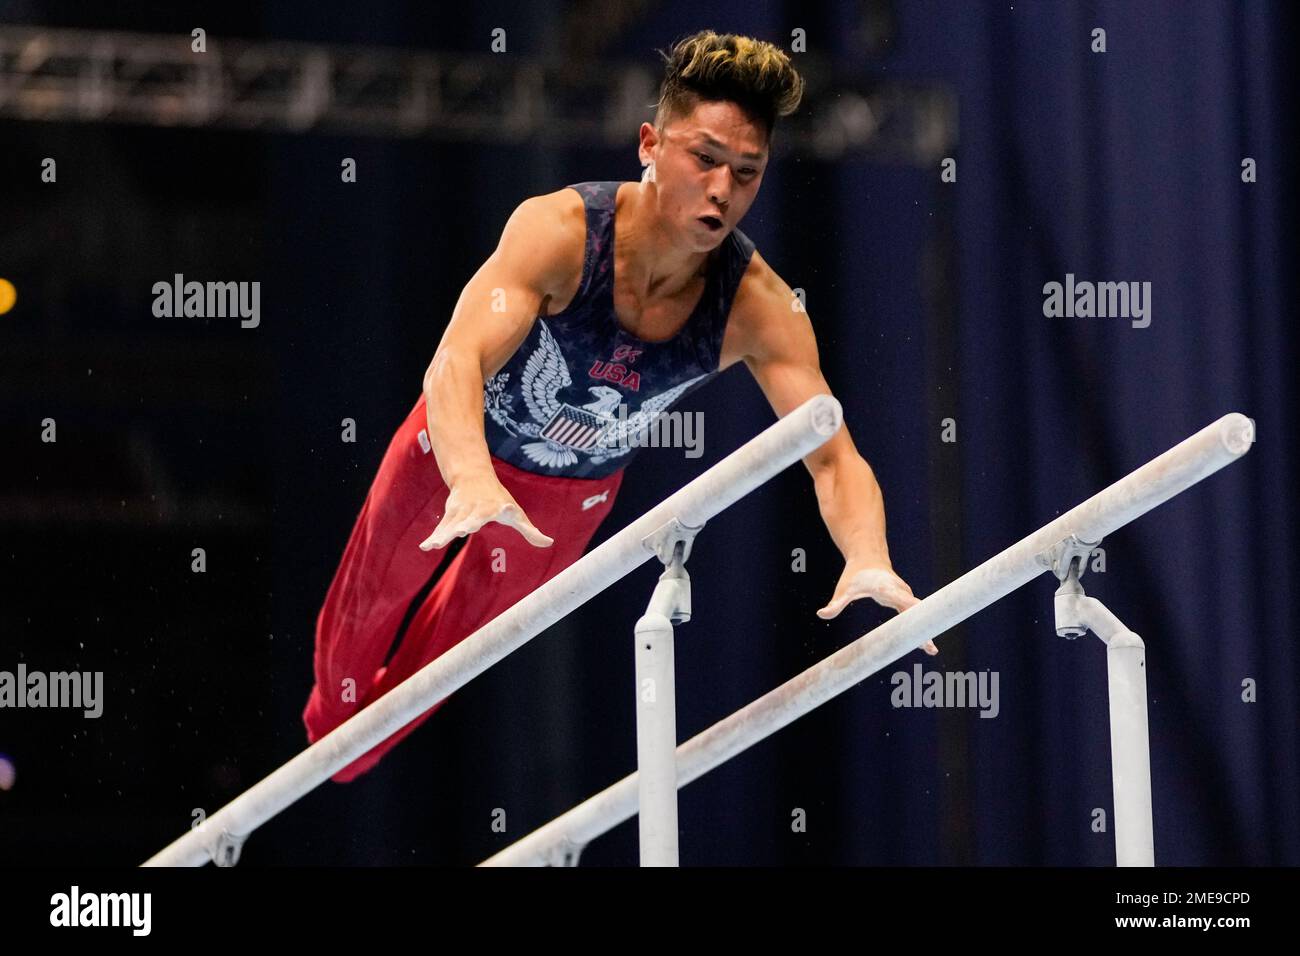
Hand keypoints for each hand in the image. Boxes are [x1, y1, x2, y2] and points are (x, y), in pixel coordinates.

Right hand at [419, 474, 553, 549]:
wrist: (473, 477)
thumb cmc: (497, 499)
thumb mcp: (515, 513)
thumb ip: (529, 530)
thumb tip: (549, 543)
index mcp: (495, 507)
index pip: (502, 508)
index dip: (505, 508)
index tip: (507, 507)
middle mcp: (477, 508)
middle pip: (472, 517)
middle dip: (467, 523)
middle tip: (463, 529)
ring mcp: (461, 511)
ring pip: (452, 524)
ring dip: (444, 534)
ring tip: (436, 545)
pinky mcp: (449, 515)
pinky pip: (441, 528)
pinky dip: (434, 537)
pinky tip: (426, 546)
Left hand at [816, 563, 937, 655]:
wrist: (868, 558)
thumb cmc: (855, 574)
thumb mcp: (844, 588)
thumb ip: (836, 603)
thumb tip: (821, 614)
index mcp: (887, 588)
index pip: (905, 603)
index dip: (914, 617)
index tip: (921, 628)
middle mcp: (900, 591)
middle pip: (915, 613)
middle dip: (923, 630)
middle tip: (931, 649)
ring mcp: (904, 596)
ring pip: (918, 615)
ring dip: (924, 631)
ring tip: (931, 651)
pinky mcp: (904, 600)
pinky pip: (914, 616)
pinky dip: (919, 628)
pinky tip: (924, 644)